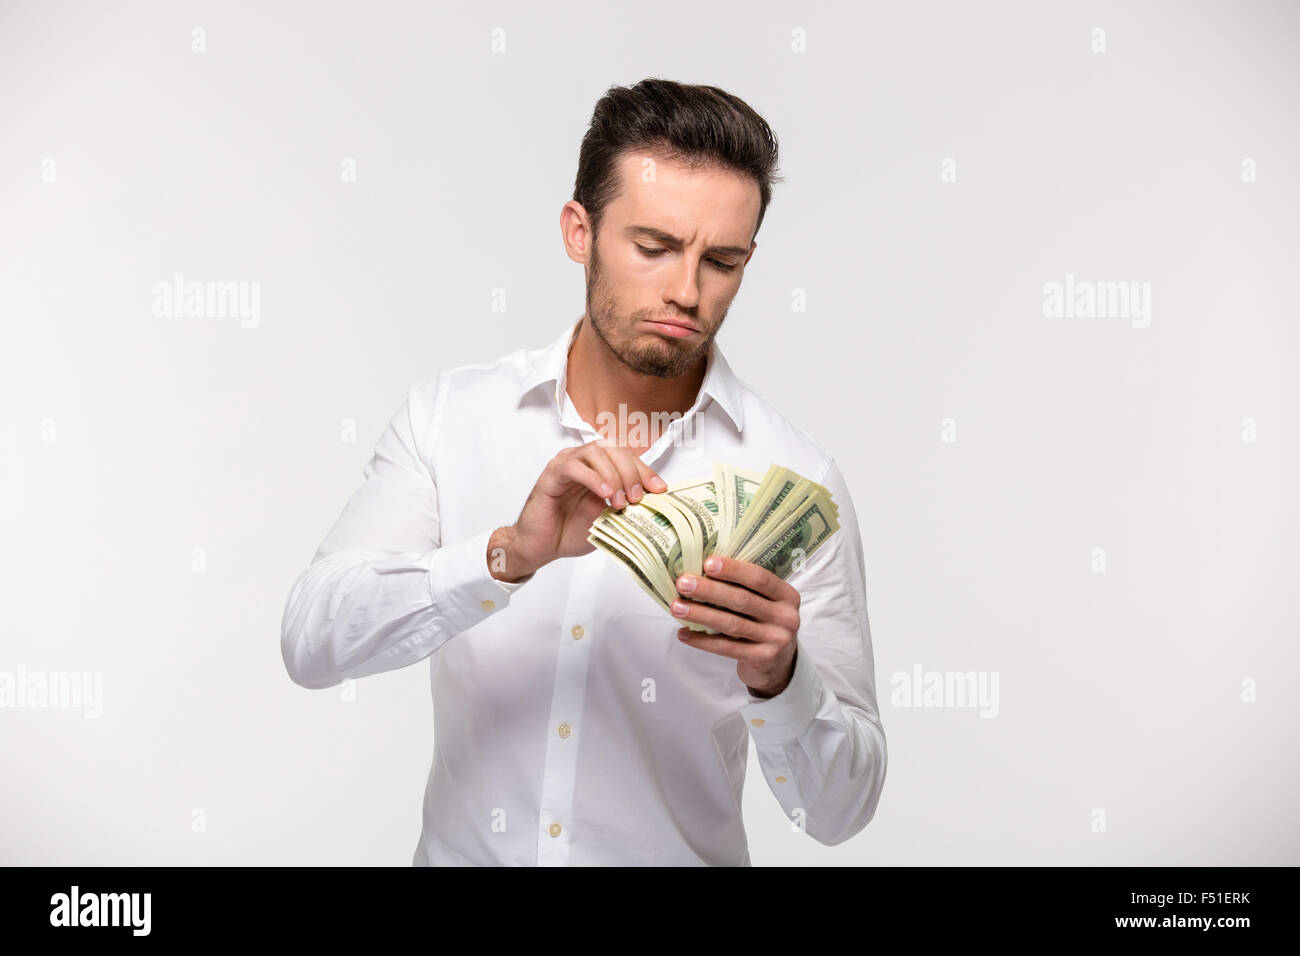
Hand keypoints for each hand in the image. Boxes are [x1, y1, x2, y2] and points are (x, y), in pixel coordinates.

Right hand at [490, 438, 666, 582]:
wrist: (541, 547)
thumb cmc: (569, 531)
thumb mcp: (607, 518)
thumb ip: (625, 506)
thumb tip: (651, 501)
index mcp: (597, 468)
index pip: (626, 457)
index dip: (645, 470)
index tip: (660, 489)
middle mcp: (582, 461)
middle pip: (613, 449)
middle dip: (631, 472)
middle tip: (638, 497)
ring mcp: (565, 465)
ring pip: (595, 452)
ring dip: (613, 474)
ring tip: (620, 500)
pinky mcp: (550, 476)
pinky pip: (572, 467)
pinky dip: (592, 477)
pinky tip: (603, 493)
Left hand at [671, 554, 800, 696]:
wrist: (779, 664)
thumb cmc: (764, 623)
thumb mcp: (767, 603)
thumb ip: (746, 588)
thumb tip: (702, 571)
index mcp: (787, 595)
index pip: (759, 578)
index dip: (733, 570)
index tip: (707, 563)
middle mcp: (786, 617)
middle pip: (742, 600)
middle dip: (709, 591)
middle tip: (683, 584)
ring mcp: (776, 639)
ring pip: (731, 624)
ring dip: (700, 615)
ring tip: (677, 607)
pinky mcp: (763, 658)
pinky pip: (726, 647)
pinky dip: (702, 640)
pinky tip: (684, 633)